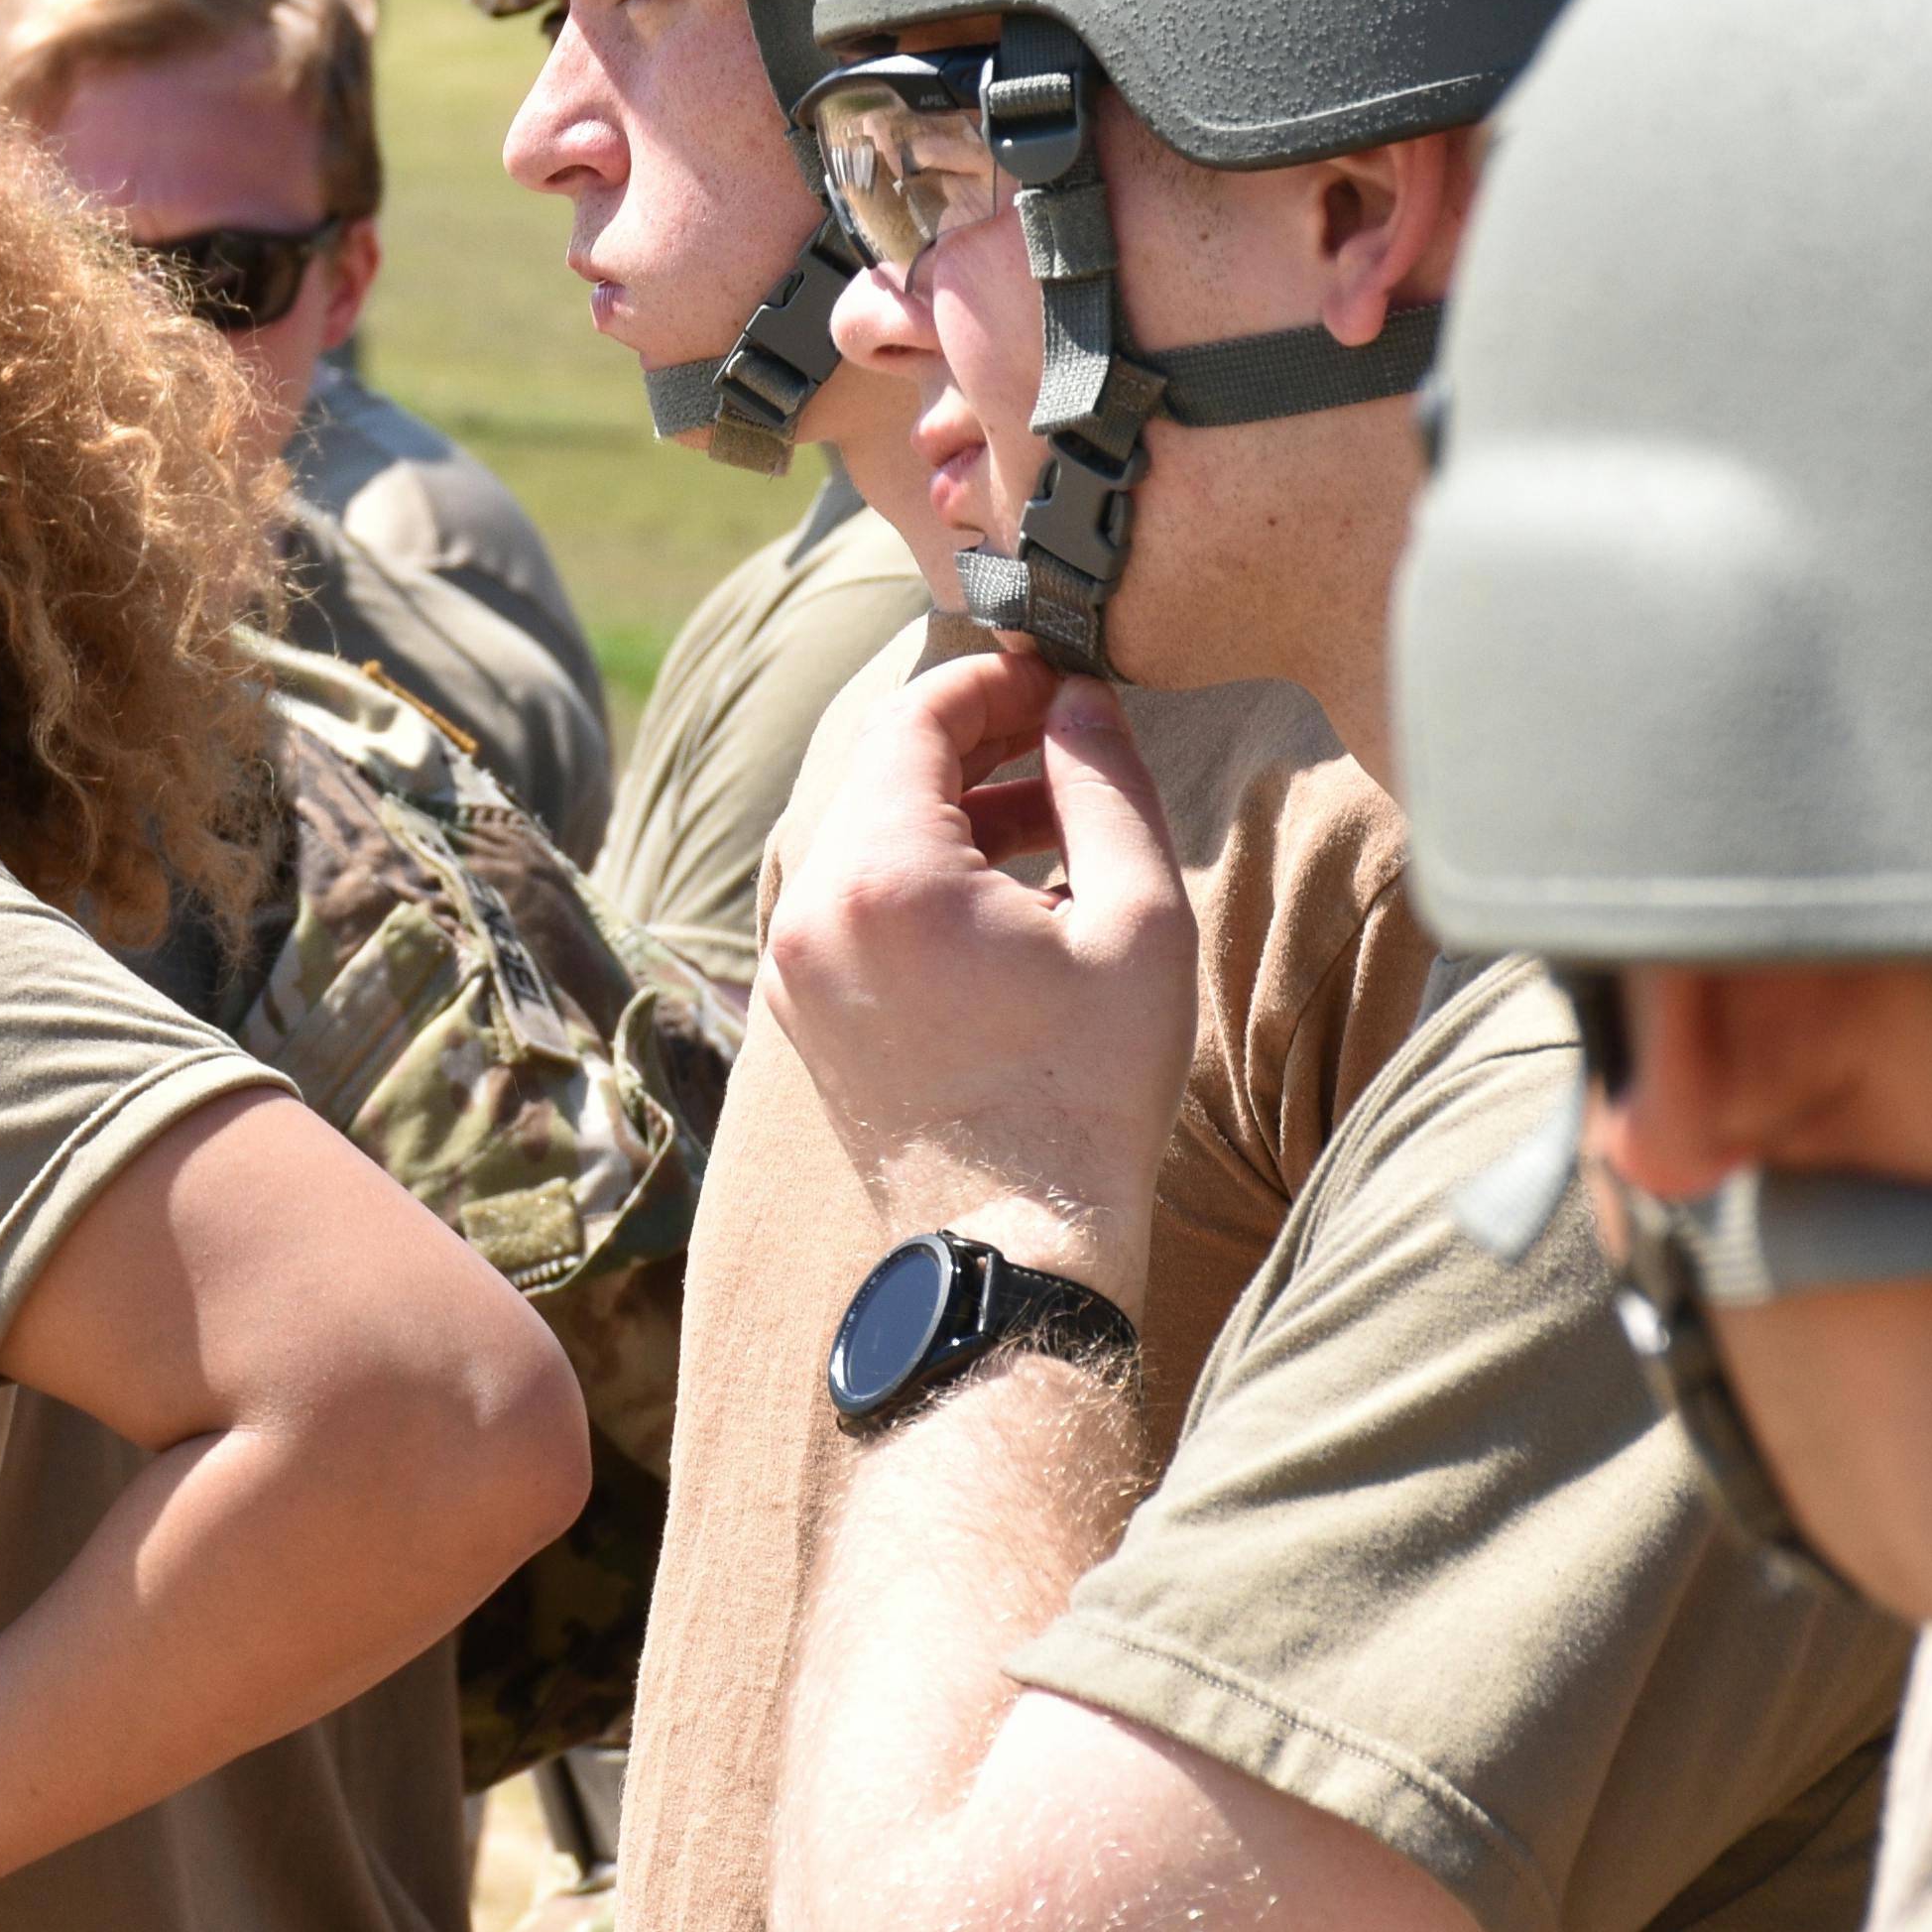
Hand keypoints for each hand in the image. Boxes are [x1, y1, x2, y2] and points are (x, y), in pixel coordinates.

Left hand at [764, 647, 1198, 1307]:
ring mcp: (794, 969)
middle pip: (884, 774)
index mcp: (882, 876)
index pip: (917, 718)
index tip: (1061, 682)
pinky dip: (921, 878)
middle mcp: (812, 912)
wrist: (1014, 1249)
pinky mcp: (802, 1014)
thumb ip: (1106, 785)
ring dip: (952, 813)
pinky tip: (1010, 900)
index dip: (993, 683)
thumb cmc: (1088, 1091)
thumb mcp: (1136, 920)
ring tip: (1053, 822)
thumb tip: (1080, 700)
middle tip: (1066, 739)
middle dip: (976, 744)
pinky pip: (854, 906)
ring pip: (867, 840)